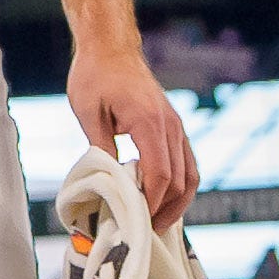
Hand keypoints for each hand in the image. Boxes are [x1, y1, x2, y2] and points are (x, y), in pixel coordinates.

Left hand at [71, 43, 198, 230]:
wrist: (110, 48)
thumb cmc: (94, 76)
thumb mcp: (88, 112)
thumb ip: (102, 148)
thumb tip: (111, 182)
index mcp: (150, 123)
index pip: (160, 174)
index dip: (151, 202)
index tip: (137, 221)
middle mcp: (170, 126)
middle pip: (180, 180)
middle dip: (165, 209)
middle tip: (144, 230)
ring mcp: (176, 126)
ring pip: (190, 174)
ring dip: (178, 201)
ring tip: (156, 223)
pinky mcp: (173, 126)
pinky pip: (186, 162)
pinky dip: (180, 185)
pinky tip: (163, 200)